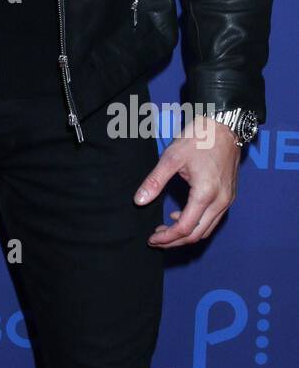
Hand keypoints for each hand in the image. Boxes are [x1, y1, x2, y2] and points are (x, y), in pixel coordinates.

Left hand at [134, 120, 240, 247]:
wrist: (224, 126)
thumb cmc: (198, 138)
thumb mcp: (172, 158)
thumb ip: (155, 181)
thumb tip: (139, 201)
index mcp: (206, 194)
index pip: (185, 228)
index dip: (167, 237)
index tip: (152, 239)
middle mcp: (220, 202)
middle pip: (197, 234)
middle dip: (175, 241)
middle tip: (156, 239)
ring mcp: (227, 200)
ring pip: (207, 229)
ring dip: (186, 235)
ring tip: (166, 231)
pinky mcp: (229, 196)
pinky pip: (213, 219)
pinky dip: (197, 225)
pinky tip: (181, 216)